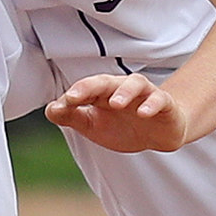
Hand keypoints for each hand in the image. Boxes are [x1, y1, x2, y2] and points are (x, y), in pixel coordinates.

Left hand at [47, 72, 192, 152]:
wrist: (159, 133)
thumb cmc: (123, 125)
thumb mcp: (93, 125)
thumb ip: (72, 117)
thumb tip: (51, 109)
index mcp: (102, 94)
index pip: (86, 89)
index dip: (74, 95)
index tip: (61, 104)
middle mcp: (122, 90)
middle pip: (106, 81)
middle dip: (90, 86)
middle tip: (75, 96)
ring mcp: (145, 95)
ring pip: (135, 83)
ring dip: (124, 91)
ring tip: (115, 103)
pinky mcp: (164, 105)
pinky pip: (160, 100)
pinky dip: (152, 104)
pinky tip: (144, 113)